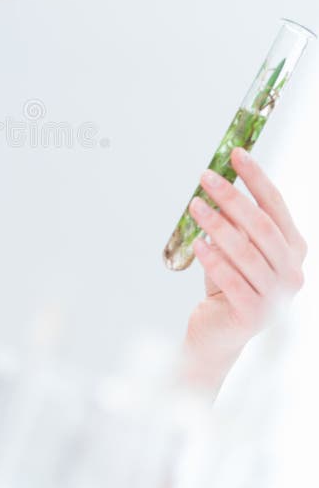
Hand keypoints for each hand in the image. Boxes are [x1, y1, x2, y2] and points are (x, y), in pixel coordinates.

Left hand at [181, 146, 306, 393]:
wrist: (217, 334)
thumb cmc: (227, 283)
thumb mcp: (234, 247)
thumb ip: (234, 220)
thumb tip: (217, 178)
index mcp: (293, 248)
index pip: (276, 206)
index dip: (256, 178)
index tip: (236, 154)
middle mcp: (291, 271)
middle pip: (261, 227)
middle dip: (233, 198)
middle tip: (206, 178)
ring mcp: (276, 296)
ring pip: (246, 252)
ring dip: (217, 225)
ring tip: (195, 205)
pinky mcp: (254, 315)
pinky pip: (232, 282)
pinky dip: (214, 261)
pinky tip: (198, 244)